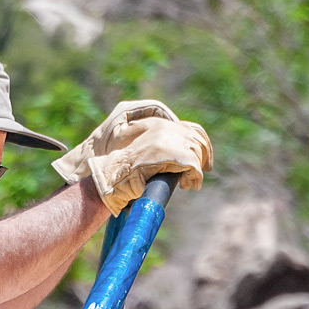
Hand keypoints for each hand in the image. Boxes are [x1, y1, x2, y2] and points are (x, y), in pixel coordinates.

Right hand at [53, 99, 212, 214]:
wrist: (105, 179)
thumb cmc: (115, 171)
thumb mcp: (136, 151)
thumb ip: (153, 146)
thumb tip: (174, 156)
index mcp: (155, 123)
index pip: (188, 127)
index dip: (199, 142)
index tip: (202, 159)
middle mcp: (161, 127)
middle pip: (195, 137)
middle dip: (202, 154)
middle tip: (203, 168)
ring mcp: (164, 140)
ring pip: (195, 150)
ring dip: (197, 167)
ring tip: (190, 182)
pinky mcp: (167, 155)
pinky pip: (191, 164)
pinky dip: (194, 177)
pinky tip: (188, 186)